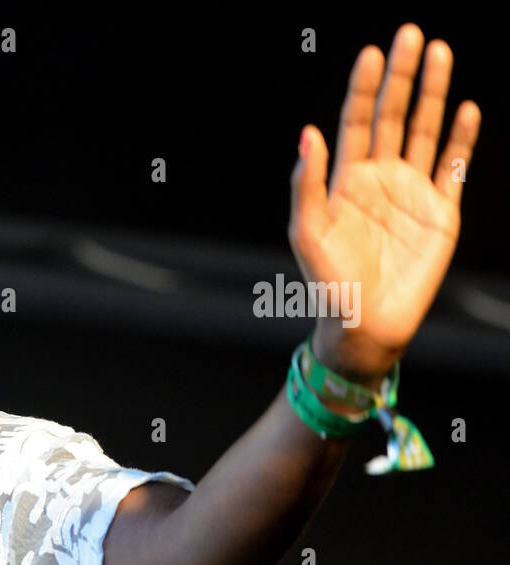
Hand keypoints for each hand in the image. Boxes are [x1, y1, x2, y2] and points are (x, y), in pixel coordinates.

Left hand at [288, 23, 480, 385]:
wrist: (364, 323)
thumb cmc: (328, 281)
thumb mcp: (307, 232)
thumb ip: (307, 183)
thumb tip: (308, 133)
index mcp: (346, 180)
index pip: (357, 122)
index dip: (364, 88)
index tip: (372, 52)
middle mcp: (381, 178)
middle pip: (394, 115)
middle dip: (403, 76)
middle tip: (411, 34)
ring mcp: (412, 192)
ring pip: (426, 131)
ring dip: (434, 93)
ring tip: (440, 53)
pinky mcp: (440, 212)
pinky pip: (453, 167)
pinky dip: (461, 138)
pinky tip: (465, 108)